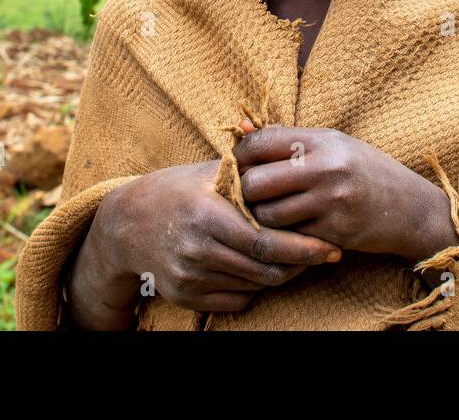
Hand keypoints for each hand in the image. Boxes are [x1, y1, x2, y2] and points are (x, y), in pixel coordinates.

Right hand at [89, 159, 342, 314]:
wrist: (127, 223)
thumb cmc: (179, 189)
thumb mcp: (210, 171)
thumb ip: (250, 169)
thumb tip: (296, 158)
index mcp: (207, 214)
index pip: (265, 243)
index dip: (303, 249)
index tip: (331, 247)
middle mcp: (196, 249)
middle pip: (264, 270)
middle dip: (300, 265)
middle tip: (324, 253)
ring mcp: (189, 276)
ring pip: (254, 286)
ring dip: (281, 275)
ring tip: (298, 258)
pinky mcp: (185, 295)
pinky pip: (235, 300)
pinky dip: (255, 287)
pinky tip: (262, 269)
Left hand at [233, 125, 455, 259]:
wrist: (411, 208)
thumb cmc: (366, 171)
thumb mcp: (333, 145)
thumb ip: (288, 138)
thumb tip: (240, 129)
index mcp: (324, 140)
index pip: (261, 142)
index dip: (240, 156)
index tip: (239, 166)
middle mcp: (327, 168)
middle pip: (256, 182)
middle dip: (246, 191)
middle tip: (250, 196)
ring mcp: (331, 202)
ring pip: (268, 215)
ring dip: (263, 218)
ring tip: (272, 213)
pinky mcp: (335, 232)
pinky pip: (290, 236)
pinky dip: (286, 235)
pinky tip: (294, 229)